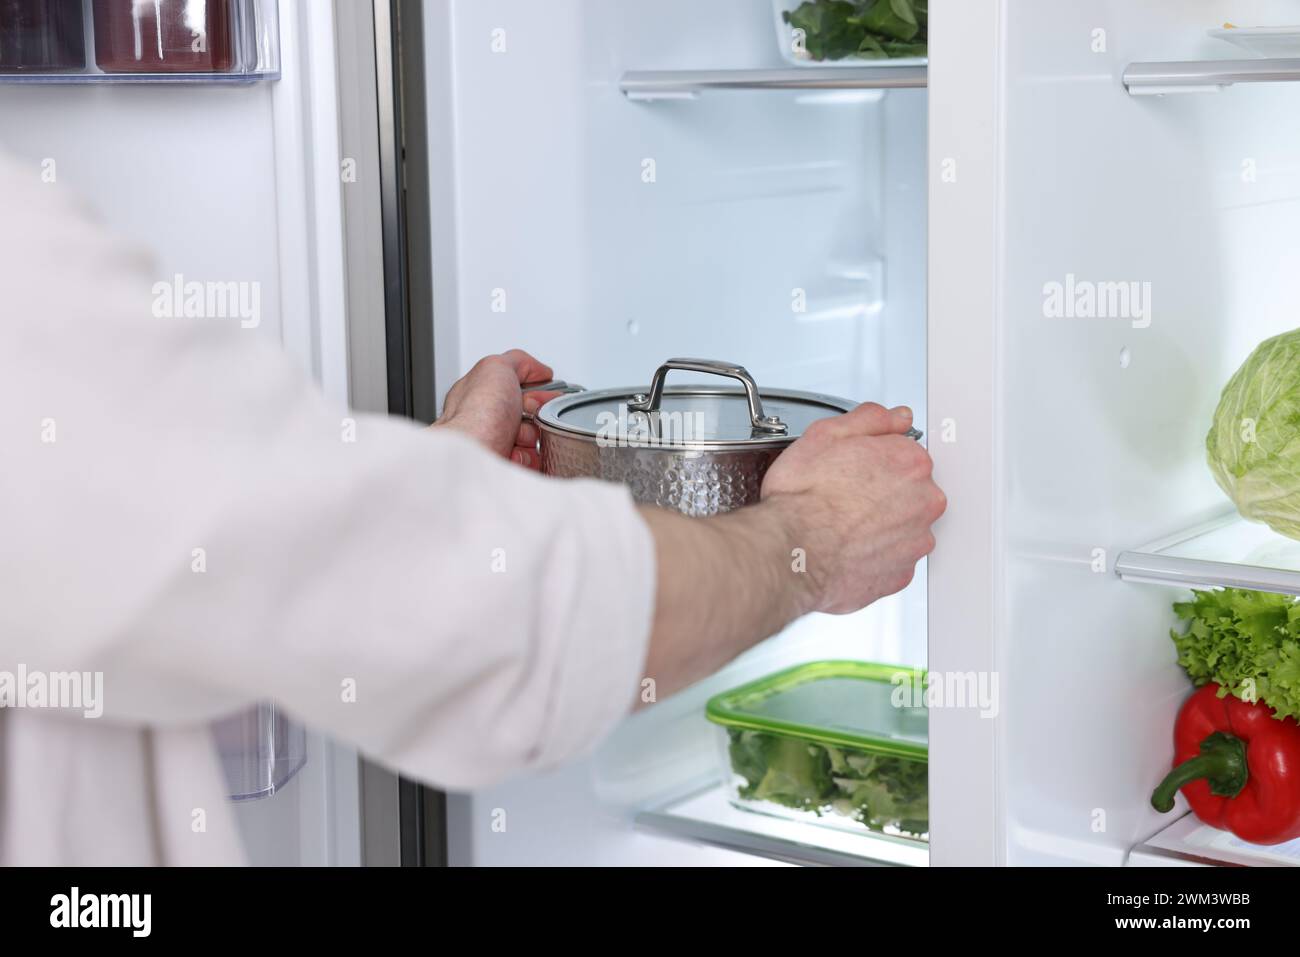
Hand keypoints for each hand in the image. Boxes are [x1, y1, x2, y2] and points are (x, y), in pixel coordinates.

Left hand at [432, 349, 563, 468]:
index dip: (535, 388)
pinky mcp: (506, 468)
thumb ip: (518, 362)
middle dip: (537, 414)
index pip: (516, 387)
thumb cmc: (477, 413)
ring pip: (533, 441)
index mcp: (480, 394)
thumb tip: (539, 370)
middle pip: (529, 415)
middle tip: (529, 414)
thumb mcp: (497, 367)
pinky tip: (515, 455)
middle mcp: (486, 421)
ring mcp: (495, 445)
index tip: (546, 390)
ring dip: (533, 438)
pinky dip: (530, 459)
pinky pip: (532, 463)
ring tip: (518, 438)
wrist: (473, 454)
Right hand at [760, 403, 945, 613]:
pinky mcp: (900, 575)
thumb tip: (896, 416)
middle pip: (909, 491)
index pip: (905, 452)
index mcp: (910, 462)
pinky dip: (874, 555)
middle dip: (882, 493)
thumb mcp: (826, 435)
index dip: (875, 459)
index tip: (855, 467)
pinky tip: (847, 548)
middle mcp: (923, 502)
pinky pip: (892, 560)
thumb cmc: (803, 500)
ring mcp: (914, 541)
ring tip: (843, 526)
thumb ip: (870, 419)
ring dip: (880, 526)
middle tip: (844, 496)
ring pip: (903, 527)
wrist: (791, 553)